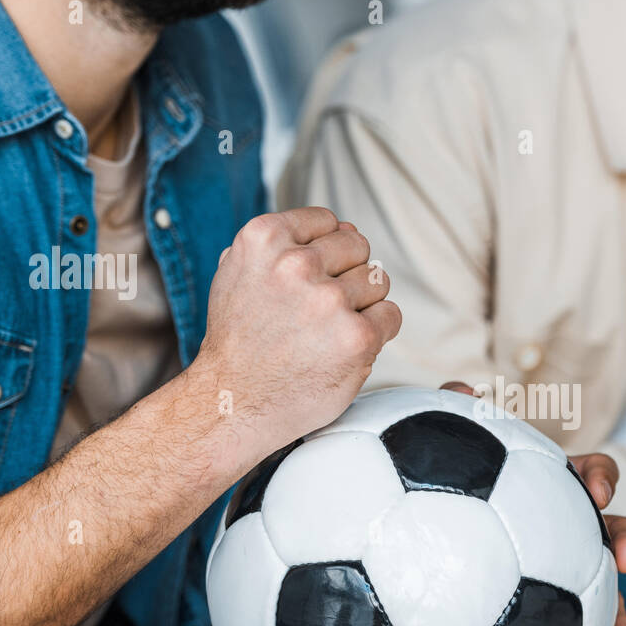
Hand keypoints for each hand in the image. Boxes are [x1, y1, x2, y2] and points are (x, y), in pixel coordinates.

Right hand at [193, 209, 400, 466]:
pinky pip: (391, 315)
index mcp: (263, 238)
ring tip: (328, 332)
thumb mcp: (239, 273)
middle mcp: (296, 264)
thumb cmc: (240, 341)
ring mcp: (329, 300)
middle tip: (319, 312)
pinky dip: (377, 332)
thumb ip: (283, 243)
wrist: (234, 404)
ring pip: (378, 280)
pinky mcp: (357, 336)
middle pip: (358, 247)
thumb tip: (342, 226)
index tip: (306, 283)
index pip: (329, 222)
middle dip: (347, 275)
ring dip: (363, 305)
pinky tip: (345, 348)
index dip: (324, 254)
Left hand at [442, 382, 625, 625]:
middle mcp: (556, 530)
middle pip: (606, 527)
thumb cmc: (418, 500)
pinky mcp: (544, 618)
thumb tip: (461, 390)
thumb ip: (444, 423)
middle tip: (619, 556)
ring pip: (597, 590)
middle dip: (622, 539)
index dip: (597, 478)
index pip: (582, 474)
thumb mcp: (427, 458)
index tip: (594, 492)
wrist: (402, 566)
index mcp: (538, 491)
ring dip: (618, 611)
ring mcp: (553, 576)